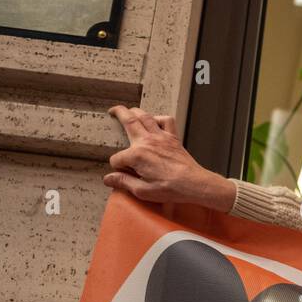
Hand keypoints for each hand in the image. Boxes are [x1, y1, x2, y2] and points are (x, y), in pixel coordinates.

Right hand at [103, 105, 236, 211]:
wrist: (193, 184)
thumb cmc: (171, 188)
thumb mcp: (142, 191)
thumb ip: (124, 182)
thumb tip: (108, 179)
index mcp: (137, 156)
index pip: (118, 159)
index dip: (117, 167)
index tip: (121, 173)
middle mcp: (147, 142)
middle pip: (129, 121)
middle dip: (118, 113)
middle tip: (112, 111)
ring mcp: (161, 137)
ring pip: (145, 117)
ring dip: (135, 111)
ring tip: (129, 110)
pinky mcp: (173, 138)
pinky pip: (166, 121)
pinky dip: (159, 118)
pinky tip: (155, 121)